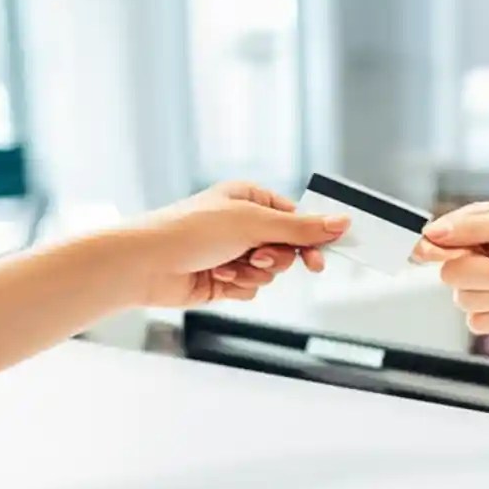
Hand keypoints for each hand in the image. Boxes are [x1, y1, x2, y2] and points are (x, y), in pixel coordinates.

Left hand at [125, 181, 348, 306]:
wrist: (147, 264)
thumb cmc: (191, 230)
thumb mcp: (254, 223)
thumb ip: (301, 229)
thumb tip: (341, 222)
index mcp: (250, 199)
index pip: (296, 219)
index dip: (310, 239)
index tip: (319, 259)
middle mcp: (242, 224)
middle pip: (286, 249)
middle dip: (273, 259)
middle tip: (256, 257)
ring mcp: (233, 252)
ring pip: (269, 273)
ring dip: (253, 273)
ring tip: (227, 265)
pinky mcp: (223, 279)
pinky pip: (251, 289)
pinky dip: (238, 286)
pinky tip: (216, 278)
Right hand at [412, 202, 488, 333]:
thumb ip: (475, 226)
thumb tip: (433, 233)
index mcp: (472, 227)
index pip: (432, 240)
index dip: (433, 250)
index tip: (441, 254)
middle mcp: (472, 256)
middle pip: (448, 275)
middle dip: (487, 272)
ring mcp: (481, 286)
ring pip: (464, 301)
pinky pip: (478, 323)